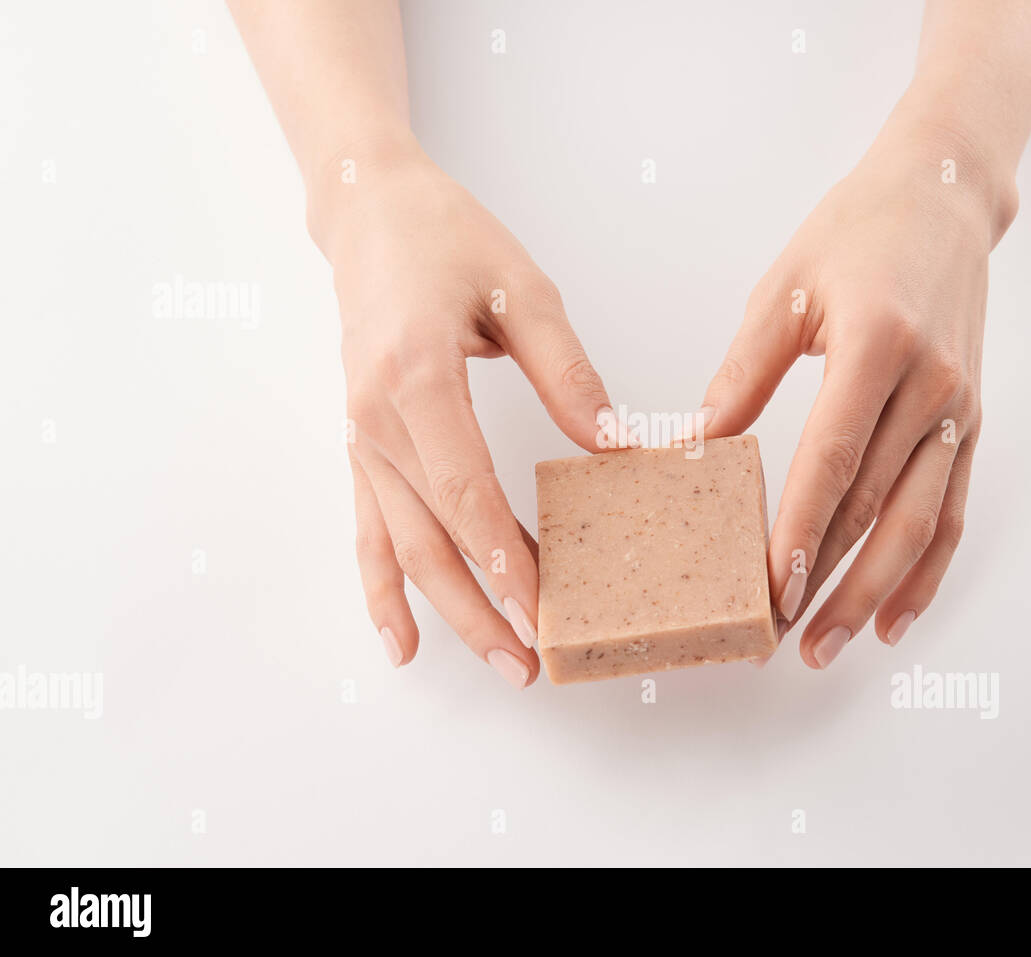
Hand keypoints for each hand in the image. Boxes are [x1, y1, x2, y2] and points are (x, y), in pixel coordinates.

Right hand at [315, 135, 612, 684]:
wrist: (370, 215)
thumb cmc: (446, 240)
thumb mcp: (522, 291)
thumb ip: (568, 373)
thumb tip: (611, 447)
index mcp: (416, 377)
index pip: (464, 489)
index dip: (503, 556)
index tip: (541, 608)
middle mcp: (377, 419)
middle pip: (432, 536)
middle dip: (483, 608)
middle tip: (531, 664)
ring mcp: (362, 438)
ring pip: (403, 546)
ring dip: (446, 612)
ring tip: (496, 663)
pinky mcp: (362, 445)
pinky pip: (369, 529)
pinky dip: (381, 589)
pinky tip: (401, 640)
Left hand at [698, 105, 1017, 668]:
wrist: (944, 197)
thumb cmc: (857, 233)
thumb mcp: (786, 288)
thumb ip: (743, 372)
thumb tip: (697, 443)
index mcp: (877, 346)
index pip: (834, 458)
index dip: (803, 530)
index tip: (772, 588)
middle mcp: (929, 387)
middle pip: (876, 506)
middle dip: (829, 581)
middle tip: (786, 639)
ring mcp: (957, 411)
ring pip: (919, 524)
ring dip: (875, 594)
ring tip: (831, 646)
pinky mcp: (970, 424)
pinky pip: (953, 512)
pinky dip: (928, 571)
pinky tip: (896, 616)